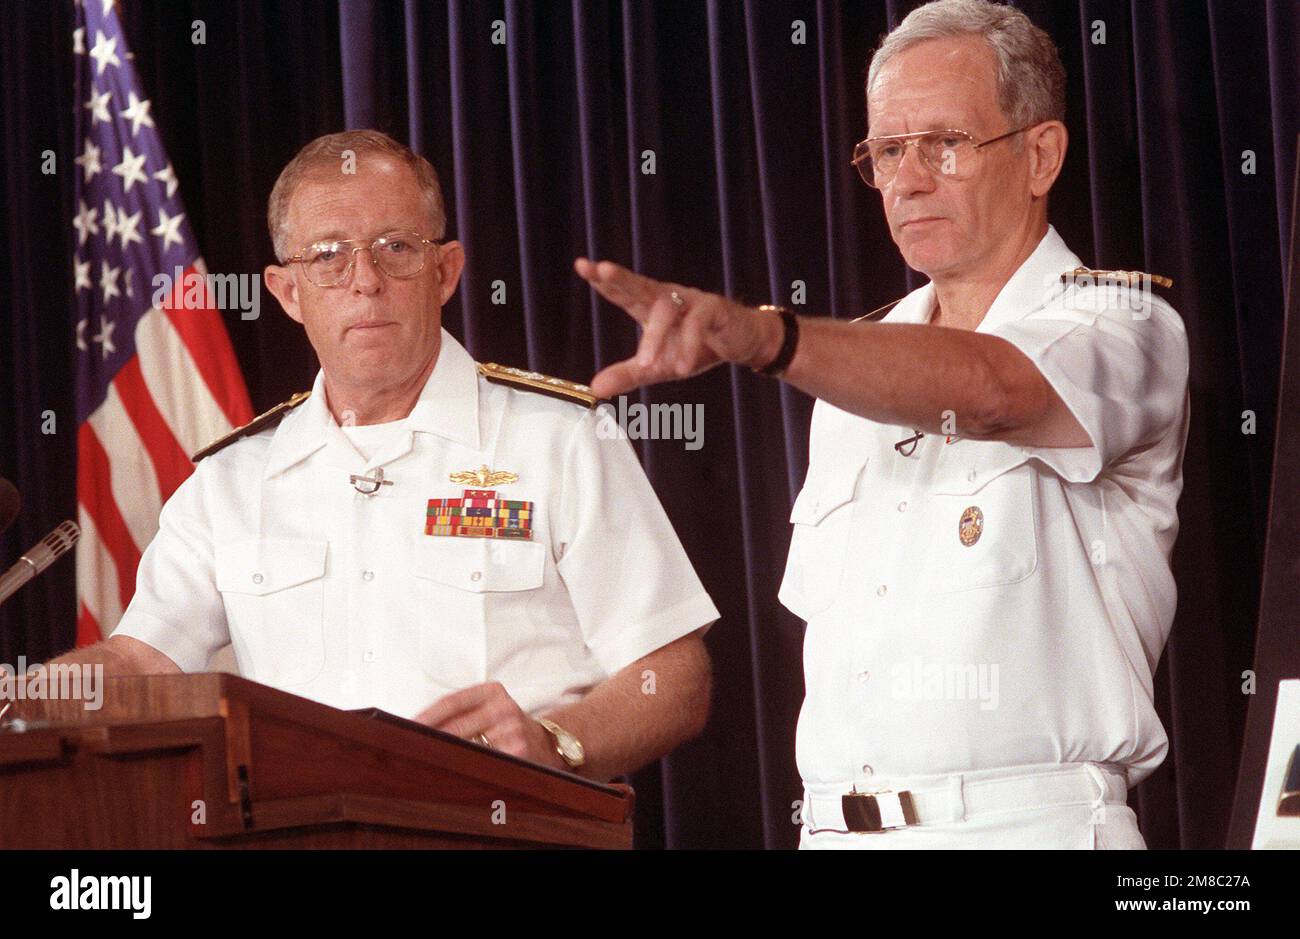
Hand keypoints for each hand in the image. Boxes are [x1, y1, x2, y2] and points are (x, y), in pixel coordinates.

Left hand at [414, 681, 561, 768]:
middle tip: (407, 749)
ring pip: (466, 746)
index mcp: (492, 691)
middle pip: (455, 726)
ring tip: (424, 763)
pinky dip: (465, 769)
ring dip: (443, 757)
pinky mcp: (517, 752)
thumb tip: (420, 727)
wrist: (550, 742)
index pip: (451, 701)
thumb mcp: (491, 707)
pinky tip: (452, 774)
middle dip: (429, 739)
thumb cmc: (510, 725)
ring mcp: (511, 730)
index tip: (406, 726)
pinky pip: (483, 762)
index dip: (426, 715)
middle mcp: (503, 707)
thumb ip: (462, 712)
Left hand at [574, 258, 781, 397]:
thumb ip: (628, 374)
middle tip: (603, 269)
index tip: (582, 265)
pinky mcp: (715, 309)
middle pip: (641, 284)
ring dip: (656, 336)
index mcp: (650, 307)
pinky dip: (689, 345)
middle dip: (622, 277)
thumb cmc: (696, 349)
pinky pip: (698, 323)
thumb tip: (595, 389)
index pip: (623, 291)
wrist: (742, 343)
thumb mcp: (657, 367)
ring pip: (667, 309)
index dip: (603, 279)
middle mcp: (668, 298)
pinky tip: (682, 367)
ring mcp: (692, 301)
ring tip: (647, 364)